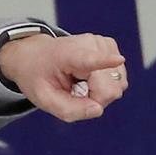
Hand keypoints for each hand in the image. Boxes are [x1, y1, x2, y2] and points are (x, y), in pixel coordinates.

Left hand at [0, 32, 127, 121]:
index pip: (90, 60)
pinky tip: (89, 76)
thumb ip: (69, 110)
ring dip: (99, 92)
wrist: (36, 55)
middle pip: (109, 89)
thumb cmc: (40, 76)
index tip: (119, 60)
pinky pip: (118, 79)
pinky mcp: (110, 46)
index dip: (105, 61)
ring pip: (117, 86)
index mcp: (67, 55)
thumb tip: (98, 109)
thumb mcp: (44, 100)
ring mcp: (102, 44)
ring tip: (80, 82)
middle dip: (95, 98)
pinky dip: (104, 84)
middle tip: (75, 90)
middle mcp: (90, 44)